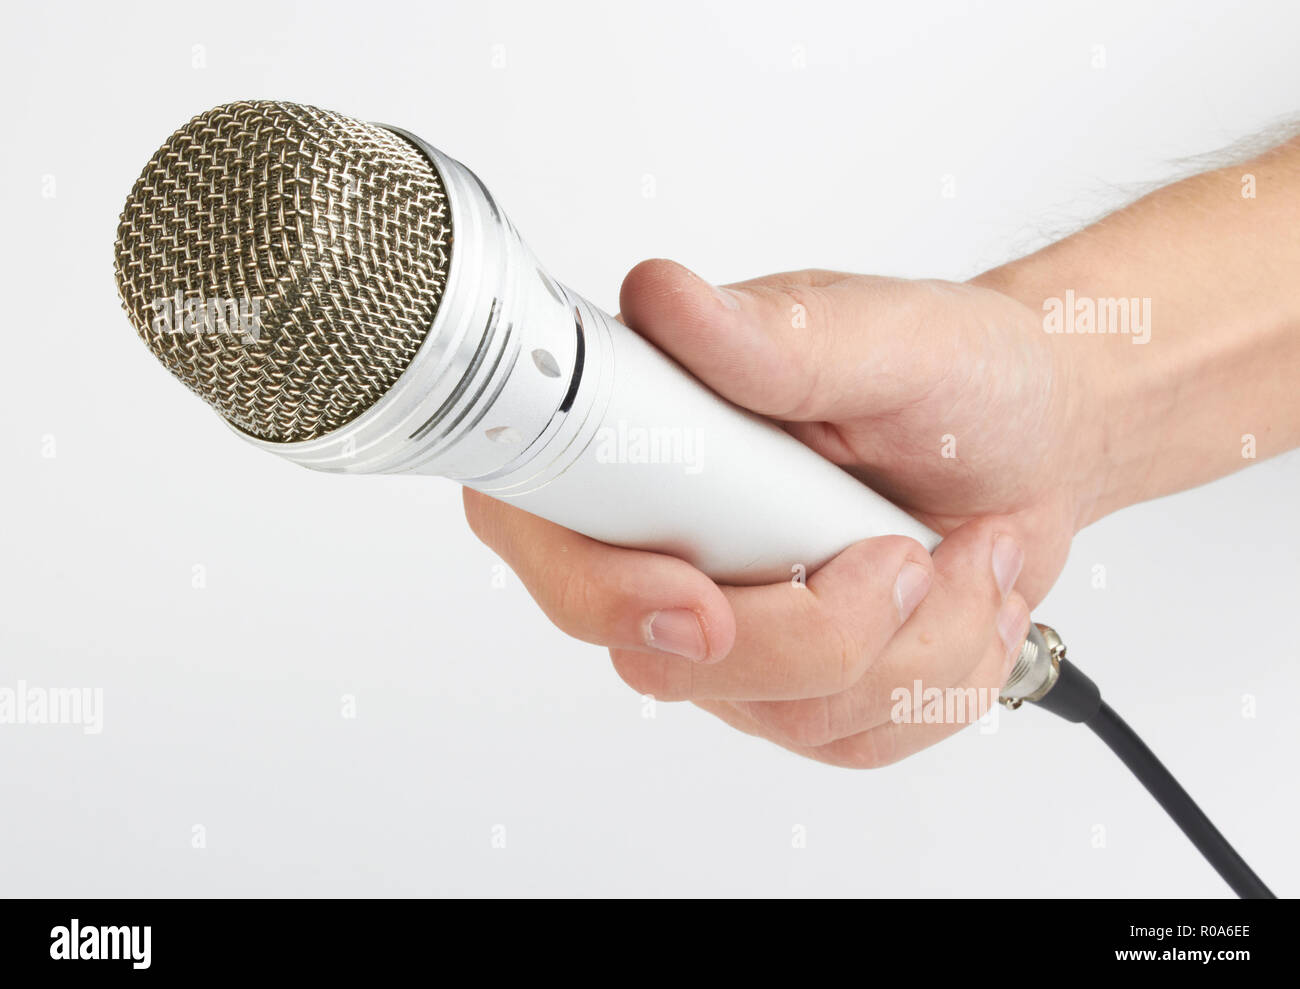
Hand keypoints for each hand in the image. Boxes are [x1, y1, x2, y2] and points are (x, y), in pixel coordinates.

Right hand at [464, 259, 1102, 766]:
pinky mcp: (797, 689)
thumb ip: (774, 337)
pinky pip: (851, 738)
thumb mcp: (886, 337)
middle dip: (815, 633)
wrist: (1031, 439)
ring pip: (779, 711)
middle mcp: (665, 549)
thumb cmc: (950, 375)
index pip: (545, 535)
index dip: (600, 591)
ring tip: (967, 553)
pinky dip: (940, 678)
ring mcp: (728, 631)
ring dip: (912, 644)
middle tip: (904, 554)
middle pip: (661, 661)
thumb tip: (662, 299)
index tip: (702, 599)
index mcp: (644, 443)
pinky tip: (965, 601)